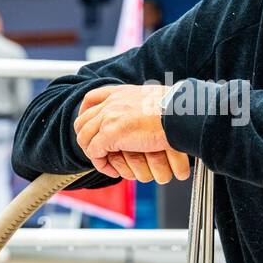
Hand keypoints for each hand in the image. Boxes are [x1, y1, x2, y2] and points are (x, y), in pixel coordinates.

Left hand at [74, 85, 189, 182]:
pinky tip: (112, 169)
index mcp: (120, 93)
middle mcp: (111, 103)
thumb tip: (146, 115)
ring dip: (91, 152)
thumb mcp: (155, 100)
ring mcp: (109, 118)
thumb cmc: (175, 110)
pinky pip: (94, 152)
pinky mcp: (111, 134)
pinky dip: (100, 163)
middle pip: (82, 120)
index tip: (91, 126)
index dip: (86, 113)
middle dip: (85, 138)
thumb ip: (143, 106)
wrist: (179, 114)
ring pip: (84, 137)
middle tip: (96, 150)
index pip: (91, 98)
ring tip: (104, 162)